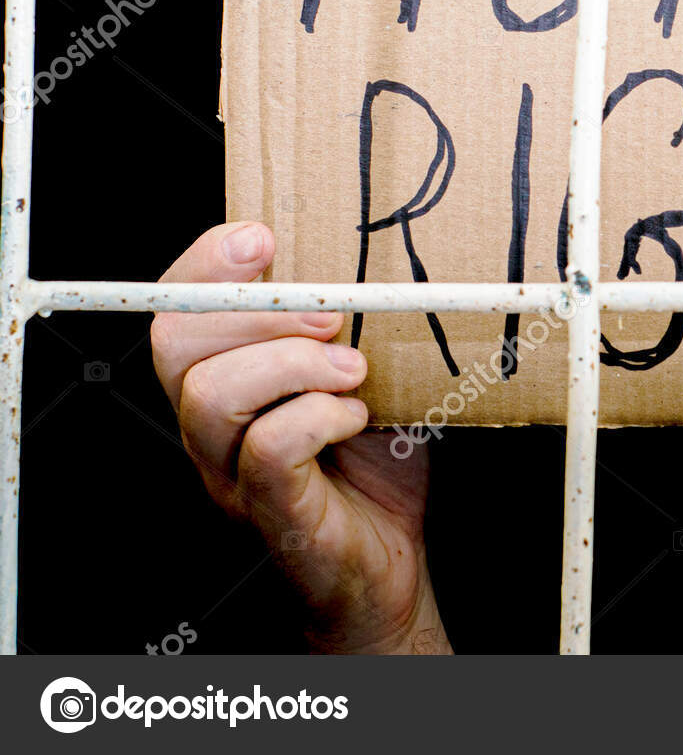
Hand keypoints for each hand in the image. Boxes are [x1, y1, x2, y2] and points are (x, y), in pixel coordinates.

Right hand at [151, 221, 449, 653]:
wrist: (393, 558)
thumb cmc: (376, 458)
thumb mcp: (365, 370)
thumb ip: (349, 321)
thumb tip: (370, 254)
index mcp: (224, 378)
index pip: (177, 308)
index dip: (206, 265)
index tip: (260, 237)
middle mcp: (210, 426)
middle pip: (177, 344)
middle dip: (256, 311)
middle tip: (331, 317)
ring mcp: (231, 471)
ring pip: (212, 394)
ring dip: (292, 365)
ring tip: (354, 372)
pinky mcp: (271, 509)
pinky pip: (269, 448)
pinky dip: (318, 417)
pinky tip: (356, 417)